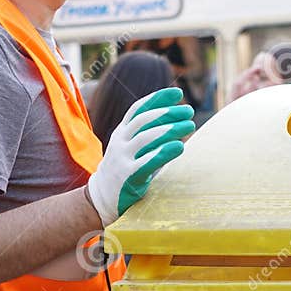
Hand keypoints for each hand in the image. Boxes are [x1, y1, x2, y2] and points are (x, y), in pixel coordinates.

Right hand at [87, 87, 194, 225]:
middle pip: (144, 120)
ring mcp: (122, 158)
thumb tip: (176, 120)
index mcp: (121, 132)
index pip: (138, 109)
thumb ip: (147, 133)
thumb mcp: (130, 146)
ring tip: (190, 125)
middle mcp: (120, 141)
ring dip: (170, 129)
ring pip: (146, 137)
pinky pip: (147, 161)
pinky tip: (179, 147)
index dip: (158, 99)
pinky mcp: (128, 176)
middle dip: (168, 113)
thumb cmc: (124, 169)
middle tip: (188, 110)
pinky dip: (164, 152)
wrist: (101, 197)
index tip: (178, 93)